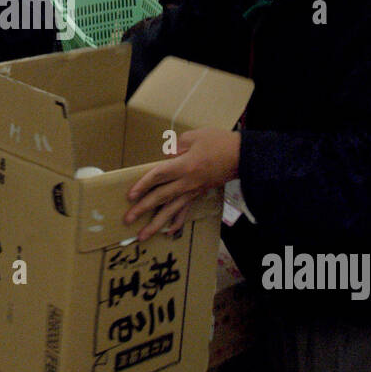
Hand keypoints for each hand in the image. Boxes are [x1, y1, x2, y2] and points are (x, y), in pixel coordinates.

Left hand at [124, 129, 240, 239]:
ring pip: (172, 210)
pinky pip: (186, 210)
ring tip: (142, 235)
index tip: (130, 195)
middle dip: (143, 209)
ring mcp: (193, 190)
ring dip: (156, 224)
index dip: (143, 185)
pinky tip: (169, 232)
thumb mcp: (195, 136)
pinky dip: (177, 222)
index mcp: (185, 166)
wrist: (243, 156)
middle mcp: (188, 182)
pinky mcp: (199, 193)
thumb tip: (165, 155)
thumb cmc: (220, 143)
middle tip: (127, 220)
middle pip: (161, 197)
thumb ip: (176, 145)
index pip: (159, 176)